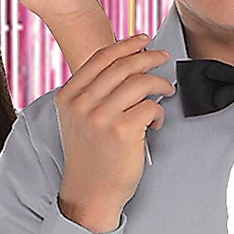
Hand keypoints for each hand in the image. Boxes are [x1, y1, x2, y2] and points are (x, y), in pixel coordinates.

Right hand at [55, 36, 172, 233]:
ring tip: (166, 91)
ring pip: (140, 81)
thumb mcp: (77, 119)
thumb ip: (91, 92)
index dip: (125, 45)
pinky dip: (159, 111)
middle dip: (149, 57)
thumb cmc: (89, 156)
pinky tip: (155, 123)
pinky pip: (151, 106)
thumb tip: (126, 62)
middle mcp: (81, 103)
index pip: (101, 58)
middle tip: (163, 58)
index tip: (142, 40)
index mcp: (68, 96)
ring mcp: (101, 116)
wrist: (89, 193)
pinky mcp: (123, 130)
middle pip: (123, 65)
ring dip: (159, 82)